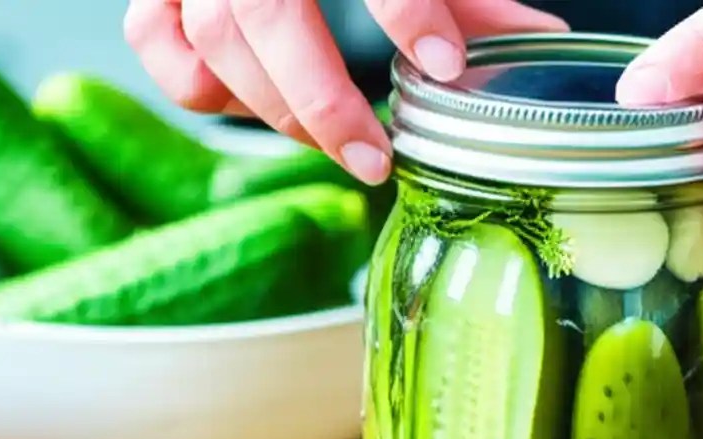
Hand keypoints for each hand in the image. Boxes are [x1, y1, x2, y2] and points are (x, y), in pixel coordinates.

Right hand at [124, 0, 567, 185]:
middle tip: (376, 159)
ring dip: (278, 110)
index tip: (445, 69)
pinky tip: (259, 107)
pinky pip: (160, 46)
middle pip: (265, 16)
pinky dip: (206, 90)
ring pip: (215, 40)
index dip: (407, 10)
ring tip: (339, 145)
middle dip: (323, 101)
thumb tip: (543, 38)